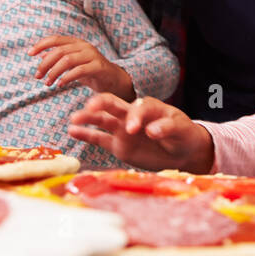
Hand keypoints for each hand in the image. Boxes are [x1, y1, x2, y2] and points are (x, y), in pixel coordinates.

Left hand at [30, 35, 132, 99]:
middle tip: (38, 76)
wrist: (113, 80)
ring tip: (48, 83)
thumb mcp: (72, 64)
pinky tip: (60, 84)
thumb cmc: (90, 71)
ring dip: (54, 72)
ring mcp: (92, 55)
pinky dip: (67, 77)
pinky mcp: (98, 66)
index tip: (29, 54)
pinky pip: (79, 70)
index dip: (41, 45)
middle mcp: (84, 46)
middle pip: (59, 51)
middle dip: (45, 64)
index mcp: (76, 43)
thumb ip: (58, 59)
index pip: (55, 39)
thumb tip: (40, 55)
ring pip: (67, 60)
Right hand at [68, 92, 214, 173]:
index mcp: (148, 107)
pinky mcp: (117, 145)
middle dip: (101, 104)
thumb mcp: (181, 129)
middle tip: (90, 107)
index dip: (134, 117)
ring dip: (88, 118)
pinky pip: (99, 139)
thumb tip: (151, 131)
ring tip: (74, 118)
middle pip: (113, 104)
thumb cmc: (183, 134)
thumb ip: (167, 127)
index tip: (133, 129)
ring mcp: (122, 129)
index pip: (137, 107)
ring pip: (102, 120)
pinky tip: (72, 131)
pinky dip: (86, 135)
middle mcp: (131, 115)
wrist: (181, 151)